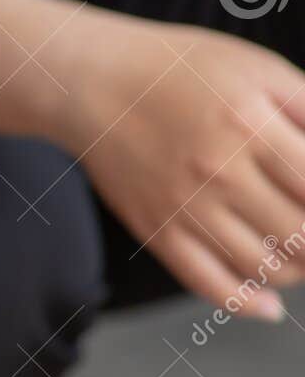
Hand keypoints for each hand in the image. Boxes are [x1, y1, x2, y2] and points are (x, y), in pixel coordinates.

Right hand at [66, 19, 304, 318]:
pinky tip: (270, 307)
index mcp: (250, 125)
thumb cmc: (180, 69)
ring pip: (264, 267)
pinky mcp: (155, 229)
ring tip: (300, 255)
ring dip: (297, 270)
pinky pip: (207, 283)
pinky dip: (247, 304)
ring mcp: (183, 206)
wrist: (93, 84)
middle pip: (302, 234)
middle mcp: (218, 171)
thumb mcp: (257, 69)